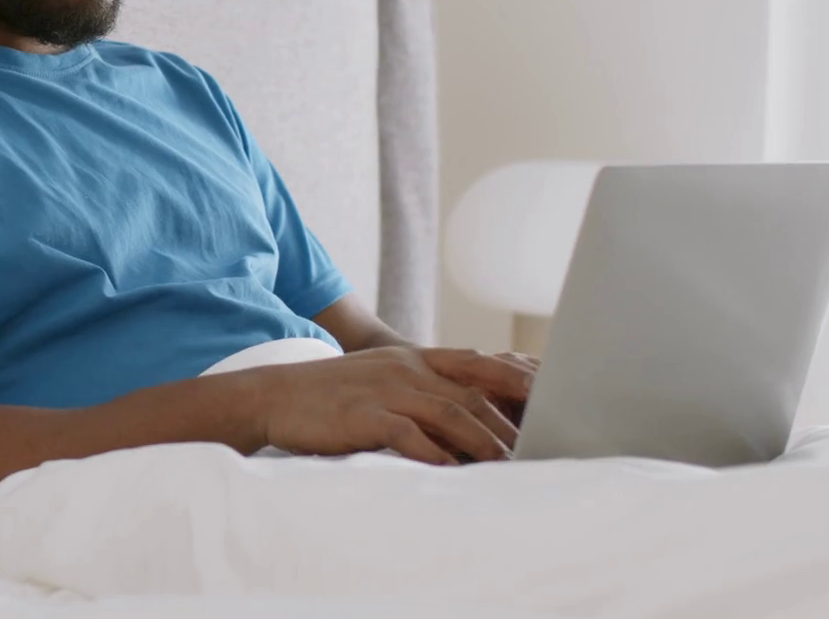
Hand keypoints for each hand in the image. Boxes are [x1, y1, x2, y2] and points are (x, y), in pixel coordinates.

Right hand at [252, 346, 536, 464]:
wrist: (274, 394)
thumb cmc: (333, 396)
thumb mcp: (382, 379)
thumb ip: (423, 390)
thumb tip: (468, 421)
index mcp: (414, 358)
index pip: (479, 365)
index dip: (519, 381)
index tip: (555, 399)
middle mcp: (405, 369)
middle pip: (472, 393)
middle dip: (511, 421)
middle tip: (543, 447)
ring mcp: (383, 389)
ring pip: (447, 412)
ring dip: (482, 442)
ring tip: (509, 466)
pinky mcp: (361, 413)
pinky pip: (404, 432)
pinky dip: (431, 451)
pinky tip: (450, 469)